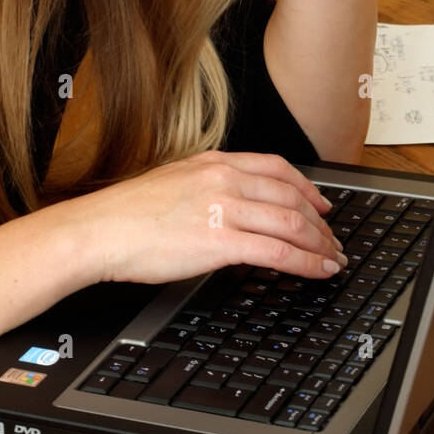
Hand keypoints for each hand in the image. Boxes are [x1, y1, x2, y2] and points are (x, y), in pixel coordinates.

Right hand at [66, 149, 346, 285]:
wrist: (100, 230)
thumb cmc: (127, 214)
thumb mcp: (175, 182)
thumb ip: (208, 186)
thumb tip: (234, 204)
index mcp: (214, 162)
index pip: (277, 168)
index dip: (307, 188)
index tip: (320, 204)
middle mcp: (225, 179)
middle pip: (291, 197)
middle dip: (320, 222)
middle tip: (333, 239)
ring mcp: (225, 208)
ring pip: (292, 224)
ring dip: (320, 244)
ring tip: (333, 258)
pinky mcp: (221, 240)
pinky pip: (278, 252)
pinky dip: (307, 263)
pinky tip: (318, 271)